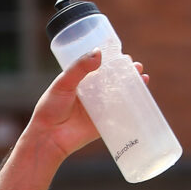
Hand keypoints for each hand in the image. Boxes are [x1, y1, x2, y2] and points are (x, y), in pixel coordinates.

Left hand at [26, 51, 147, 160]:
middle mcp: (92, 95)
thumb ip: (79, 68)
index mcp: (81, 82)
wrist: (48, 137)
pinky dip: (132, 107)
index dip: (113, 62)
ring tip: (143, 78)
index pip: (101, 68)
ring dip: (133, 87)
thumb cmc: (50, 109)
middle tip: (137, 67)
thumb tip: (99, 52)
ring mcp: (99, 109)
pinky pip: (120, 115)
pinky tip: (142, 99)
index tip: (124, 56)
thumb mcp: (63, 84)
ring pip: (120, 96)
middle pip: (114, 81)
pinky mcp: (103, 123)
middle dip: (128, 73)